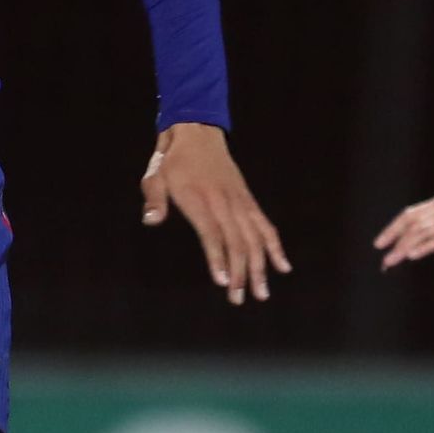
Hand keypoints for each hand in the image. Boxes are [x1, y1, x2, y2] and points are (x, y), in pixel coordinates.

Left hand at [140, 122, 290, 304]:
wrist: (197, 132)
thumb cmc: (172, 161)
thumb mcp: (154, 176)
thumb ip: (154, 199)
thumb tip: (151, 220)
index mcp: (199, 199)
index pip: (211, 233)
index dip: (218, 257)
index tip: (223, 281)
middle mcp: (223, 202)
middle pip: (236, 241)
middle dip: (240, 272)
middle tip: (238, 299)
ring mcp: (239, 201)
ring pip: (254, 237)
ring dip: (260, 266)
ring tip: (261, 293)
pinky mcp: (248, 200)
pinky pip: (265, 225)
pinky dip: (275, 246)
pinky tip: (283, 267)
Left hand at [374, 189, 433, 269]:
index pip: (412, 213)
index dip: (395, 226)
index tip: (381, 241)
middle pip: (412, 221)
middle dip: (393, 236)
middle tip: (380, 252)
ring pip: (424, 231)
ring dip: (404, 247)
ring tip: (391, 260)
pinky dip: (426, 246)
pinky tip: (414, 255)